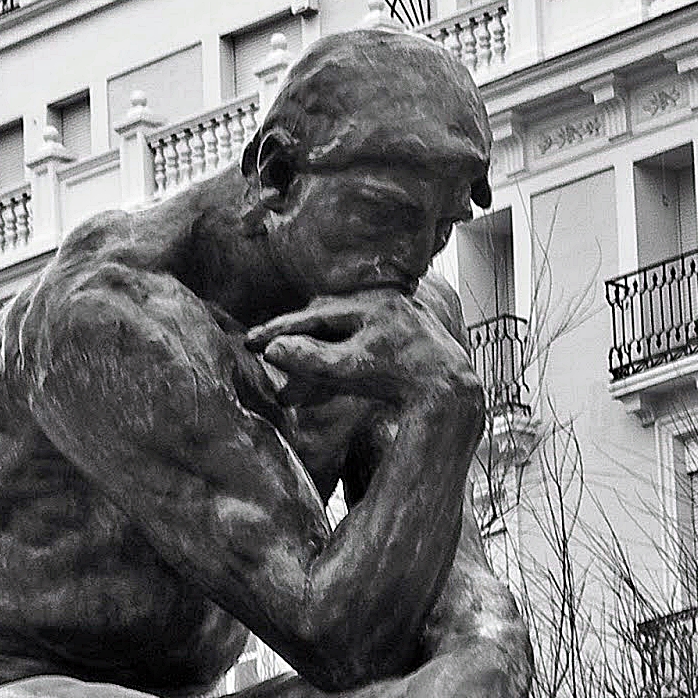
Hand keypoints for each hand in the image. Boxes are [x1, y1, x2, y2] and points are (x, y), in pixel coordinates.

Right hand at [245, 291, 479, 411]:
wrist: (449, 391)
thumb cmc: (400, 379)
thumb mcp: (351, 371)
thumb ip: (311, 360)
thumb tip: (273, 350)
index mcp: (367, 304)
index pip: (311, 317)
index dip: (277, 331)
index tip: (249, 341)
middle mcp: (379, 304)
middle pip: (324, 324)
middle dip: (293, 345)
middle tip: (263, 355)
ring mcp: (391, 320)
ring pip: (340, 340)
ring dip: (313, 364)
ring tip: (290, 393)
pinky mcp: (399, 340)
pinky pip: (357, 350)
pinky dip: (336, 369)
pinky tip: (319, 394)